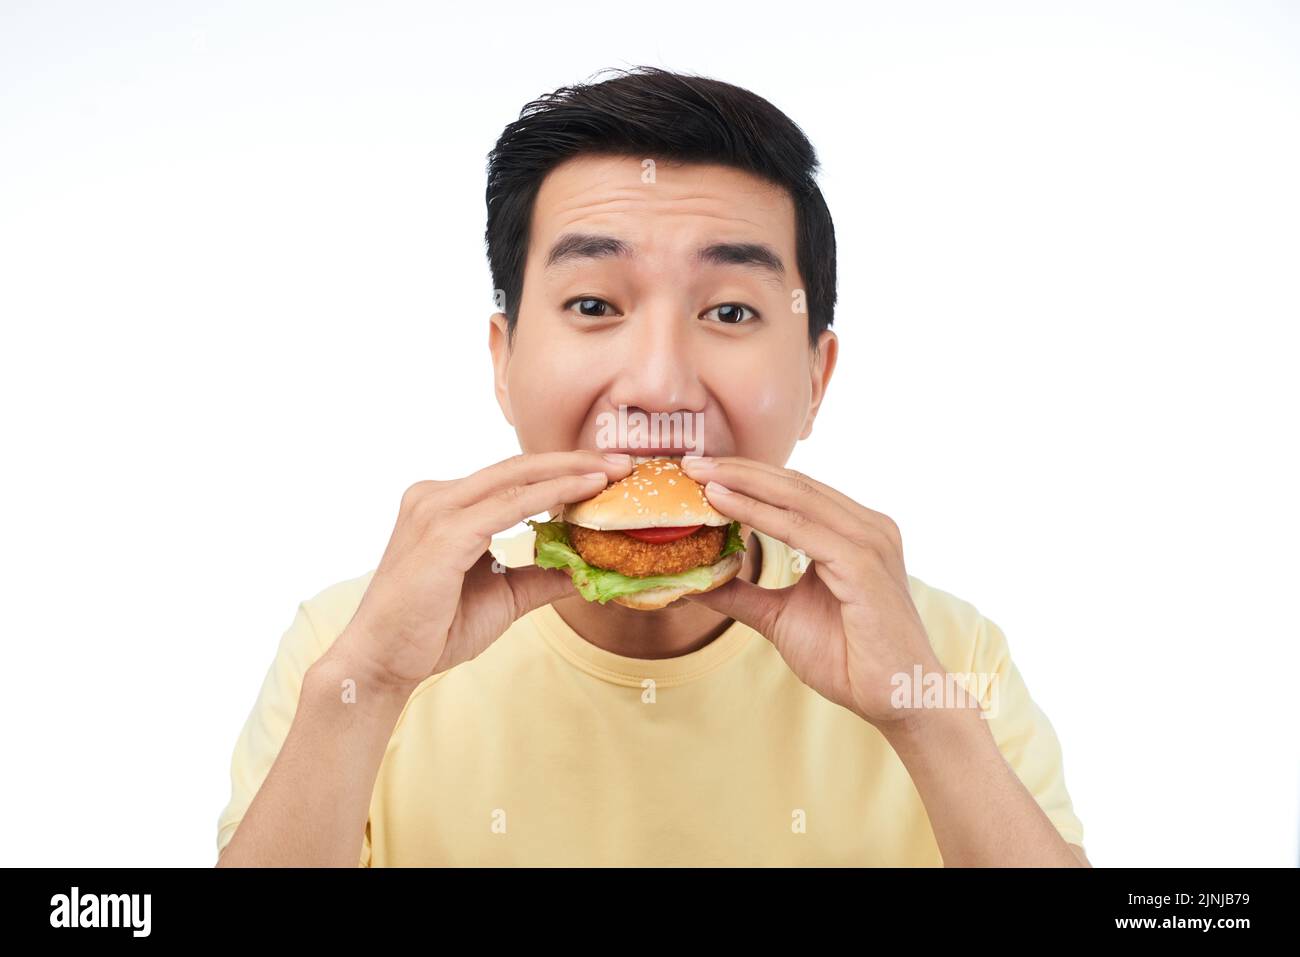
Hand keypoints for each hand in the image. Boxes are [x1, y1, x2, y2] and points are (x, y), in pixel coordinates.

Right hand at [333, 451, 633, 692]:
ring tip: (613, 472)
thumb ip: (541, 576)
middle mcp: (435, 497)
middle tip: (624, 462)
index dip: (562, 472)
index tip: (608, 472)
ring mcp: (435, 509)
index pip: (511, 478)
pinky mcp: (443, 532)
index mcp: (443, 505)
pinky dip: (550, 495)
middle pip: (517, 468)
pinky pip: (507, 505)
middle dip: (574, 462)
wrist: (382, 662)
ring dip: (569, 473)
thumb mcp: (503, 596)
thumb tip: (588, 569)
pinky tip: (583, 492)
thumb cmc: (432, 630)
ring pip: (516, 478)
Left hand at [679, 455, 952, 729]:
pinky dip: (758, 513)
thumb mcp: (780, 617)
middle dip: (738, 469)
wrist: (896, 699)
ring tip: (699, 475)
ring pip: (796, 497)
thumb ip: (742, 594)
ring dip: (743, 483)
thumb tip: (695, 581)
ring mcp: (869, 541)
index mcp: (855, 531)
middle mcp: (867, 526)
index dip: (746, 476)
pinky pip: (801, 529)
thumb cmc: (849, 658)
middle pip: (793, 484)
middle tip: (691, 461)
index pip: (795, 491)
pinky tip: (724, 503)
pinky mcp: (863, 564)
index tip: (700, 470)